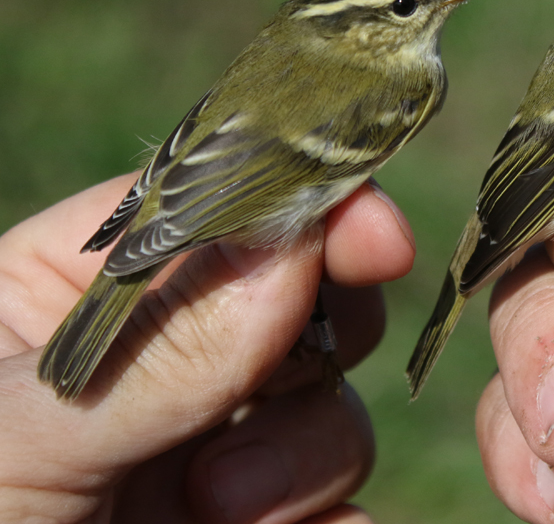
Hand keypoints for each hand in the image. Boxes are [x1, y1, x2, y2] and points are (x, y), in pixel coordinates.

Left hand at [0, 175, 414, 522]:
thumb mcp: (17, 444)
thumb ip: (154, 354)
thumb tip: (293, 254)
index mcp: (72, 299)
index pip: (204, 211)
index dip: (295, 203)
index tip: (374, 234)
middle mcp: (158, 366)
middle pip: (298, 295)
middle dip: (317, 334)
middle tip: (302, 366)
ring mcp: (212, 451)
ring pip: (328, 404)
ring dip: (303, 454)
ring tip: (219, 509)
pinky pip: (344, 507)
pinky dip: (334, 523)